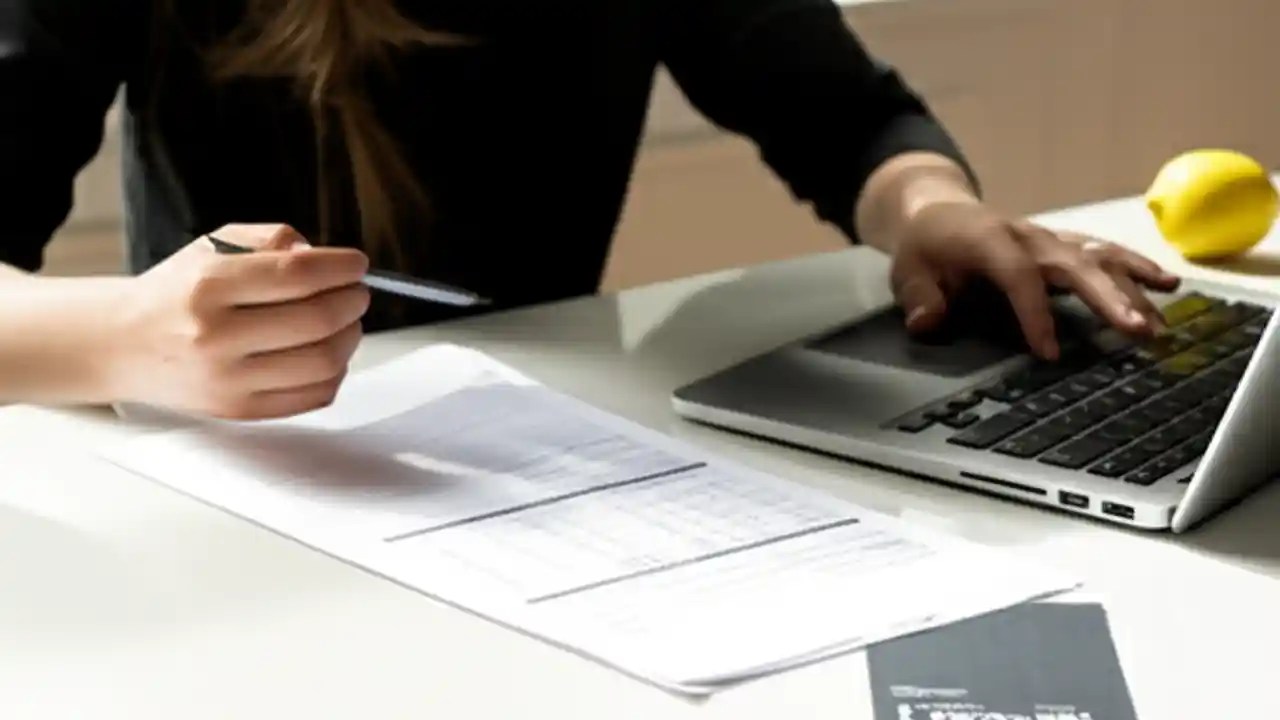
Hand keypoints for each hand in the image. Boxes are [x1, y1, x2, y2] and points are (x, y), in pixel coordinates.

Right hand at [112, 224, 370, 418]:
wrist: (123, 345)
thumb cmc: (176, 293)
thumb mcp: (212, 247)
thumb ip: (270, 240)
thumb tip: (322, 257)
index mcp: (208, 285)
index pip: (297, 274)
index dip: (341, 268)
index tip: (357, 264)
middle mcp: (216, 335)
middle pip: (318, 319)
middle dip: (353, 301)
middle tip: (357, 292)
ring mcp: (228, 379)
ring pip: (324, 361)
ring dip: (351, 337)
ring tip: (346, 321)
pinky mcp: (239, 410)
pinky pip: (313, 396)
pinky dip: (336, 372)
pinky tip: (330, 353)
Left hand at [889, 201, 1180, 359]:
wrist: (939, 211)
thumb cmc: (926, 247)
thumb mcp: (908, 272)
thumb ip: (919, 299)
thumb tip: (927, 324)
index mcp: (989, 241)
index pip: (1019, 277)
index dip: (1035, 314)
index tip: (1049, 352)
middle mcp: (1029, 236)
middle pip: (1075, 265)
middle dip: (1107, 298)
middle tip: (1136, 330)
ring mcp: (1051, 238)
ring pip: (1100, 257)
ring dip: (1133, 286)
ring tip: (1160, 317)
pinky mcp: (1065, 244)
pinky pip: (1106, 253)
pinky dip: (1138, 268)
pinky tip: (1168, 284)